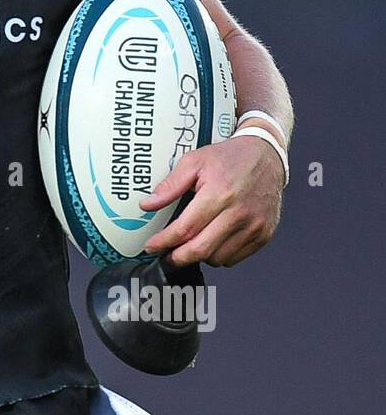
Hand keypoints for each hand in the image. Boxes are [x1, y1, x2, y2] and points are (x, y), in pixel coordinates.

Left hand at [139, 136, 284, 268]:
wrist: (267, 156)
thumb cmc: (230, 158)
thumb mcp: (194, 161)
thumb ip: (170, 185)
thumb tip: (147, 205)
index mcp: (219, 193)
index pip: (185, 229)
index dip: (164, 242)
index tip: (151, 246)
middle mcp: (239, 213)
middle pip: (201, 250)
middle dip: (178, 257)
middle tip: (166, 255)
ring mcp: (254, 226)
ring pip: (218, 258)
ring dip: (200, 256)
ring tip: (192, 243)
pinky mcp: (264, 234)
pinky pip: (235, 258)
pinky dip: (220, 255)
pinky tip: (213, 240)